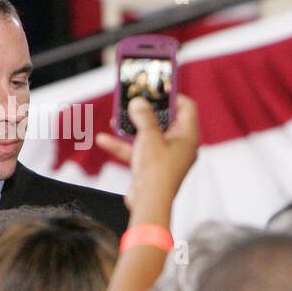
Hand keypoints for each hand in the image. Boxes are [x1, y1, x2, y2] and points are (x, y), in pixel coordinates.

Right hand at [95, 95, 199, 222]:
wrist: (149, 203)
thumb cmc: (157, 171)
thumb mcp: (148, 136)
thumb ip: (143, 116)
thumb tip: (139, 102)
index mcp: (188, 136)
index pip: (186, 107)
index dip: (172, 94)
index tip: (157, 86)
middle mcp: (180, 146)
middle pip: (164, 120)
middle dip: (145, 110)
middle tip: (132, 99)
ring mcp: (166, 157)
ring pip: (148, 135)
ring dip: (131, 127)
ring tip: (116, 117)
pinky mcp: (152, 168)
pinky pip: (138, 151)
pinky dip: (123, 146)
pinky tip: (104, 140)